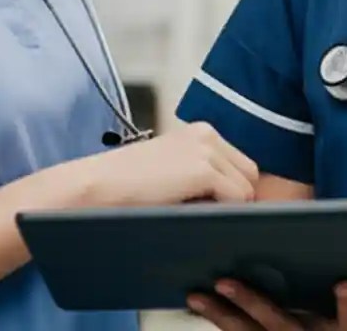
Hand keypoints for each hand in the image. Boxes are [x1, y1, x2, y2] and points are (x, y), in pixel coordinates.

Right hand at [72, 122, 258, 206]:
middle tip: (203, 213)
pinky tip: (192, 213)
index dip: (230, 191)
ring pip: (246, 189)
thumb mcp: (172, 170)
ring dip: (227, 207)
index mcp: (201, 132)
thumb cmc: (127, 187)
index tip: (209, 206)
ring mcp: (206, 150)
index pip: (240, 166)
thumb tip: (239, 200)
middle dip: (234, 198)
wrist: (96, 187)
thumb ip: (202, 175)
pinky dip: (222, 212)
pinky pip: (237, 199)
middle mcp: (207, 135)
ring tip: (192, 212)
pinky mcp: (203, 169)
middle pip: (249, 175)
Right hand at [187, 239, 346, 329]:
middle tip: (203, 290)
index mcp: (330, 307)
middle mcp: (334, 329)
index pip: (277, 309)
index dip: (242, 302)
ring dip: (266, 314)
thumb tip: (321, 244)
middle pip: (274, 327)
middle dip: (233, 312)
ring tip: (240, 286)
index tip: (208, 281)